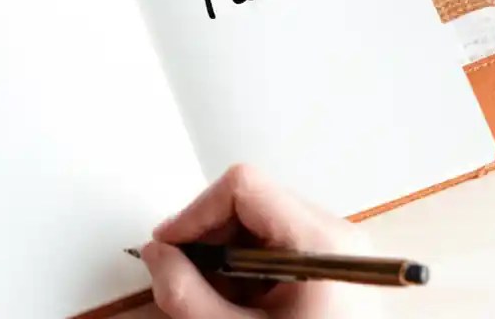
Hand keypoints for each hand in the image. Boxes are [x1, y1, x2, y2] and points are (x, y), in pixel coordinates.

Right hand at [141, 165, 382, 318]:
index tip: (170, 246)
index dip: (196, 213)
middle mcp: (335, 235)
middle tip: (188, 279)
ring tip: (222, 302)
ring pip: (258, 224)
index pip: (244, 188)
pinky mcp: (331, 266)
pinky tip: (245, 306)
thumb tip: (157, 255)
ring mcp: (337, 250)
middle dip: (209, 240)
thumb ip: (186, 293)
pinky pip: (275, 246)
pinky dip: (247, 271)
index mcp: (320, 243)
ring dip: (225, 258)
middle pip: (250, 203)